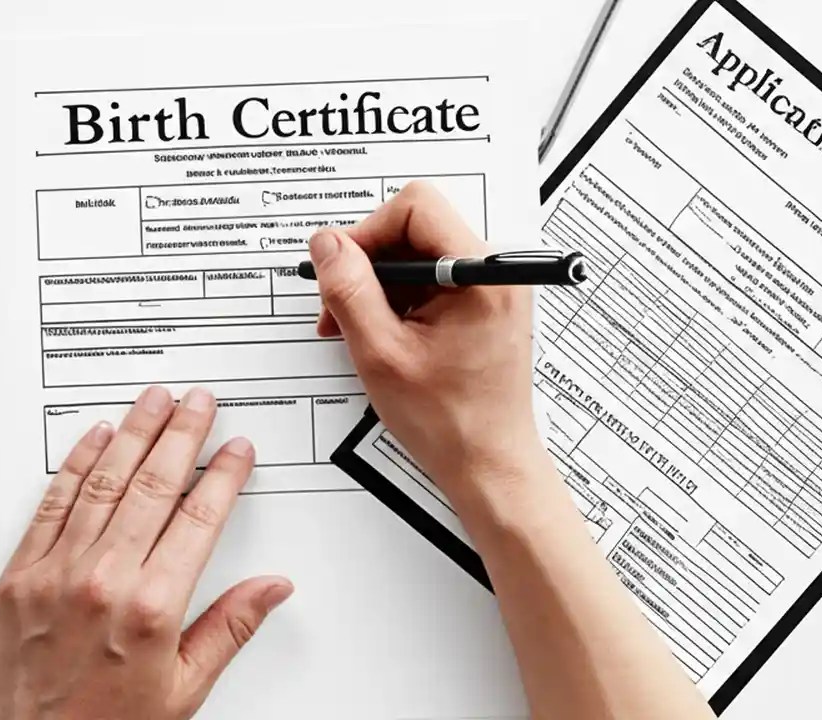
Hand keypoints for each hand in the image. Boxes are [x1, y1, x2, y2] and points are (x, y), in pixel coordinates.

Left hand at [0, 386, 292, 719]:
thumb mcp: (183, 691)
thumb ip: (229, 629)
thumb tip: (271, 588)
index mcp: (152, 609)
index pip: (200, 518)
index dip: (224, 476)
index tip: (237, 451)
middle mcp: (104, 582)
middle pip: (154, 486)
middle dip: (182, 435)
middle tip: (199, 403)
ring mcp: (56, 574)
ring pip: (104, 483)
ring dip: (133, 435)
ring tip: (154, 402)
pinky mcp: (18, 576)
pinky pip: (51, 505)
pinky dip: (74, 466)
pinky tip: (94, 440)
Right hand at [310, 182, 549, 508]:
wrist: (488, 464)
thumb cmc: (449, 422)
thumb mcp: (381, 353)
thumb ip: (349, 290)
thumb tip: (327, 245)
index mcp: (480, 276)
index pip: (416, 207)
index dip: (368, 231)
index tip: (341, 266)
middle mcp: (493, 273)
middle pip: (415, 227)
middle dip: (368, 262)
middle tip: (338, 305)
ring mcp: (490, 289)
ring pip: (418, 255)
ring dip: (378, 285)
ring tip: (354, 328)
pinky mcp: (481, 305)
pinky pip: (430, 281)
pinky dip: (396, 301)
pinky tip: (379, 334)